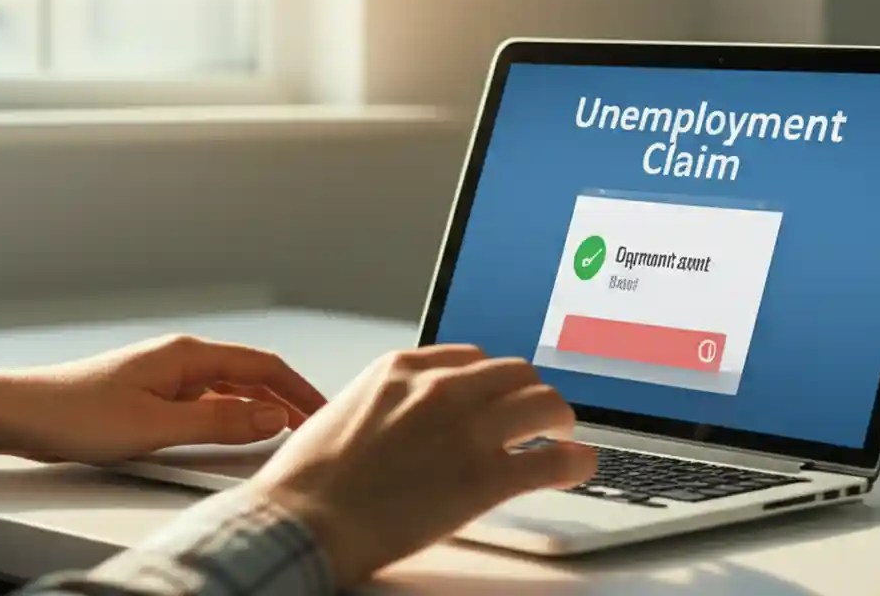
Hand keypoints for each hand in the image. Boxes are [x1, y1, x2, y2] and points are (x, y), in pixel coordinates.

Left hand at [0, 334, 327, 462]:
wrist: (18, 413)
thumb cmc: (76, 414)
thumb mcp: (155, 425)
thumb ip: (219, 421)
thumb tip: (273, 415)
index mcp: (188, 355)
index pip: (263, 365)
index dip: (299, 389)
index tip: (326, 411)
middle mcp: (182, 359)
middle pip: (251, 374)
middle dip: (287, 398)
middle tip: (316, 426)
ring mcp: (167, 377)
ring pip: (230, 389)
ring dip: (261, 408)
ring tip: (286, 433)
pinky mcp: (152, 396)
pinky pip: (208, 402)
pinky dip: (233, 416)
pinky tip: (237, 433)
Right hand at [244, 345, 596, 587]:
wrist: (301, 521)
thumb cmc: (308, 480)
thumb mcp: (343, 412)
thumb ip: (388, 404)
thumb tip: (408, 418)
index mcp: (402, 369)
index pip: (471, 357)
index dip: (492, 380)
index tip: (498, 396)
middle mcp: (441, 388)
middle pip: (515, 373)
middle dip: (529, 394)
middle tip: (536, 417)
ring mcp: (467, 429)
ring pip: (545, 404)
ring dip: (558, 421)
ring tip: (560, 438)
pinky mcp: (485, 477)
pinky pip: (553, 460)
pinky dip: (575, 462)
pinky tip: (578, 467)